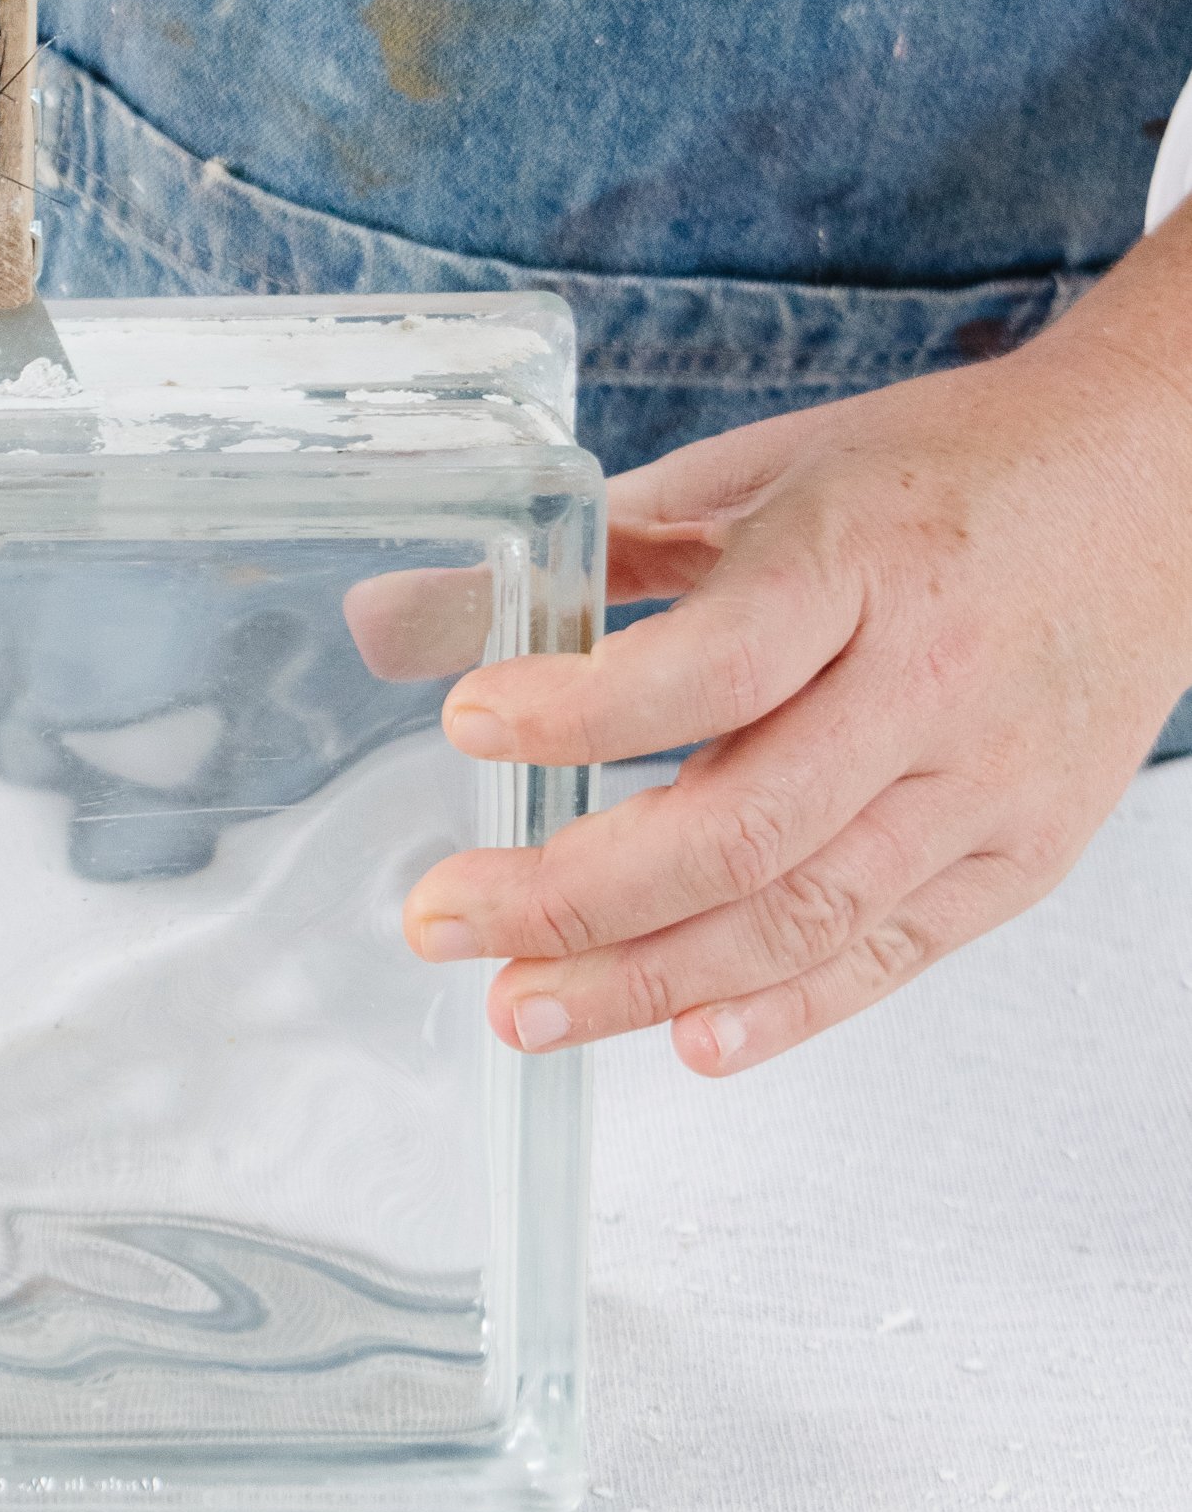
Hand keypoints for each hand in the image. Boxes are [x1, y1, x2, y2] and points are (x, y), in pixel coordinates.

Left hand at [398, 223, 1191, 1074]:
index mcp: (862, 558)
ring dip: (646, 979)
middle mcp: (930, 682)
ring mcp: (984, 786)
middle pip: (743, 826)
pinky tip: (683, 1038)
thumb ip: (591, 554)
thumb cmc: (945, 475)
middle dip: (575, 894)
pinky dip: (781, 1011)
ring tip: (522, 1007)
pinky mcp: (1020, 857)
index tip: (468, 722)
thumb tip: (396, 620)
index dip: (582, 711)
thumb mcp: (765, 473)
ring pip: (803, 915)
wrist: (1158, 493)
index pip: (714, 660)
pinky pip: (889, 956)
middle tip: (448, 917)